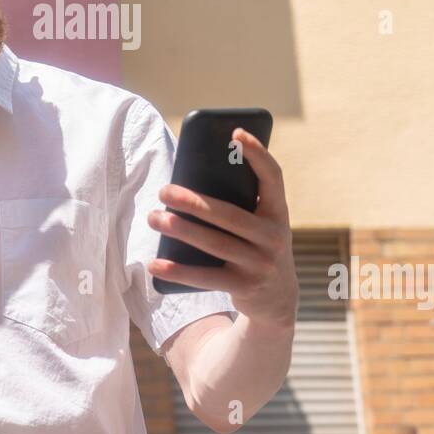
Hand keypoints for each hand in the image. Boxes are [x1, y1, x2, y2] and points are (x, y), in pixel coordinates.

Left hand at [147, 128, 297, 331]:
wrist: (278, 300)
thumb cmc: (256, 247)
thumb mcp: (259, 224)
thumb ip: (238, 204)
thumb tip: (188, 184)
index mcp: (278, 213)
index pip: (273, 177)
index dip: (258, 154)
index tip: (236, 133)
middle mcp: (274, 237)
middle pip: (230, 215)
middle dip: (194, 202)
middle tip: (164, 191)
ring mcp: (261, 264)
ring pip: (215, 244)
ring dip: (181, 230)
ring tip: (154, 218)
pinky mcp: (245, 287)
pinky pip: (206, 278)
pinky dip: (178, 270)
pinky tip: (155, 263)